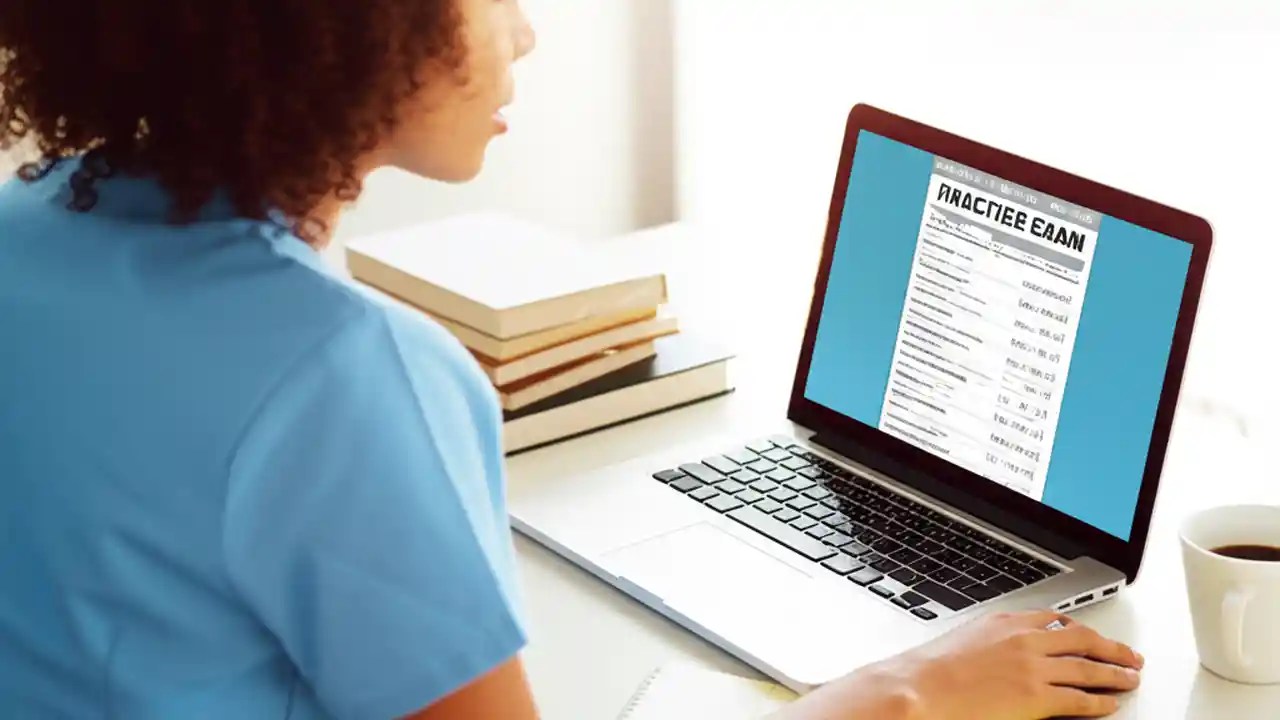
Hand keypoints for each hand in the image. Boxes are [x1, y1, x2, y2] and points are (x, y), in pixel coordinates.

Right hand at [771, 610, 1141, 719]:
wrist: (921, 687)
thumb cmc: (930, 669)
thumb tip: (1001, 653)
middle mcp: (1025, 640)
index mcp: (1005, 622)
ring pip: (1089, 667)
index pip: (1054, 620)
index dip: (1078, 628)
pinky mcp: (1039, 697)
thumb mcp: (964, 640)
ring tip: (1131, 677)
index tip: (1088, 633)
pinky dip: (1102, 701)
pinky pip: (1082, 699)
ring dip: (1115, 672)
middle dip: (1110, 647)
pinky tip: (1113, 703)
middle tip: (1128, 654)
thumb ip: (991, 642)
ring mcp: (1035, 668)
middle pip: (1082, 639)